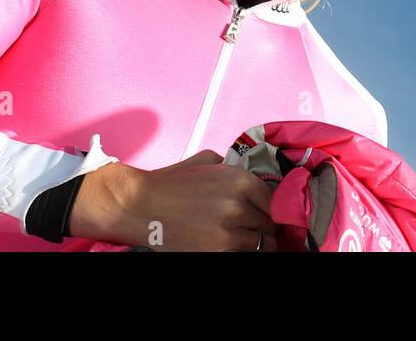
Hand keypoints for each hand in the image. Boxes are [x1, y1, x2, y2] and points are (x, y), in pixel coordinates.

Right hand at [69, 151, 278, 250]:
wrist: (140, 205)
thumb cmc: (173, 182)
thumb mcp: (208, 162)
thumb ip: (236, 168)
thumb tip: (258, 180)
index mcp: (240, 180)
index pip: (275, 200)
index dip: (272, 207)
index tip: (269, 213)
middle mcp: (238, 205)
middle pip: (270, 224)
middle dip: (265, 225)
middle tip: (256, 226)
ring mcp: (228, 232)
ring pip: (261, 243)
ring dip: (255, 241)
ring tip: (242, 237)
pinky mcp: (216, 251)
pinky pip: (243, 254)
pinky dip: (240, 250)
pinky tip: (229, 243)